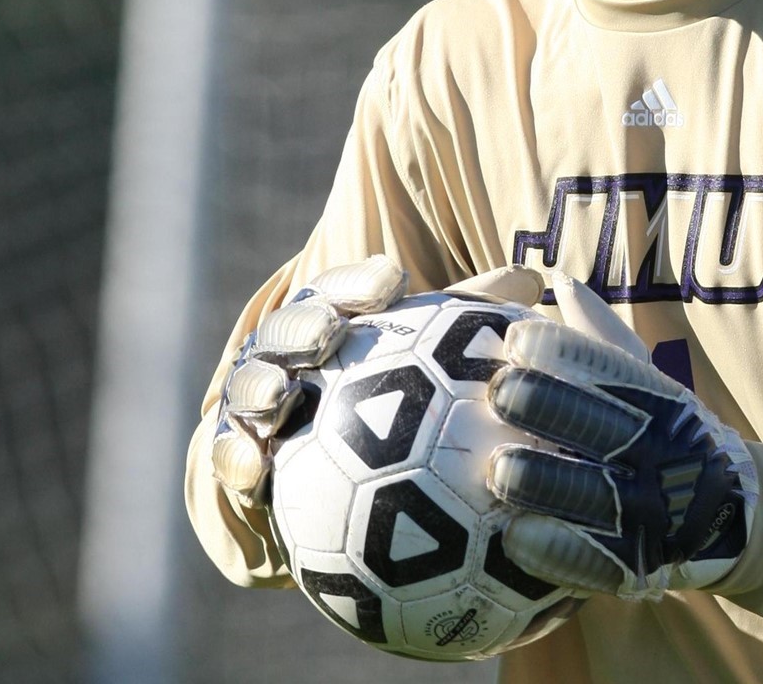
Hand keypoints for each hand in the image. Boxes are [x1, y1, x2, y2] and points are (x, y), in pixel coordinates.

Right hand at [211, 257, 543, 507]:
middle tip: (328, 335)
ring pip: (247, 384)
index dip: (361, 284)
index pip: (343, 291)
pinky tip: (256, 471)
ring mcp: (255, 402)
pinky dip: (238, 458)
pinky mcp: (235, 455)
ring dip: (259, 386)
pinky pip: (229, 456)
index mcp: (332, 320)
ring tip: (283, 398)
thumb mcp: (435, 366)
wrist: (333, 483)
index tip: (393, 284)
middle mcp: (288, 355)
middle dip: (301, 325)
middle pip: (286, 328)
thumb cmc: (394, 405)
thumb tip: (534, 279)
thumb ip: (472, 328)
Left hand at [486, 274, 757, 600]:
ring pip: (599, 494)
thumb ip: (601, 337)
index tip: (517, 337)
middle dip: (552, 407)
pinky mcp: (642, 561)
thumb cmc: (666, 429)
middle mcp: (661, 450)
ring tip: (498, 470)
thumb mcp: (646, 381)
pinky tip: (513, 540)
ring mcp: (655, 508)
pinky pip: (599, 558)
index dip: (565, 354)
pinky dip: (558, 550)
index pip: (612, 370)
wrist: (732, 512)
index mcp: (659, 401)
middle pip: (605, 426)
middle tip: (500, 392)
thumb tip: (562, 281)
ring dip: (549, 482)